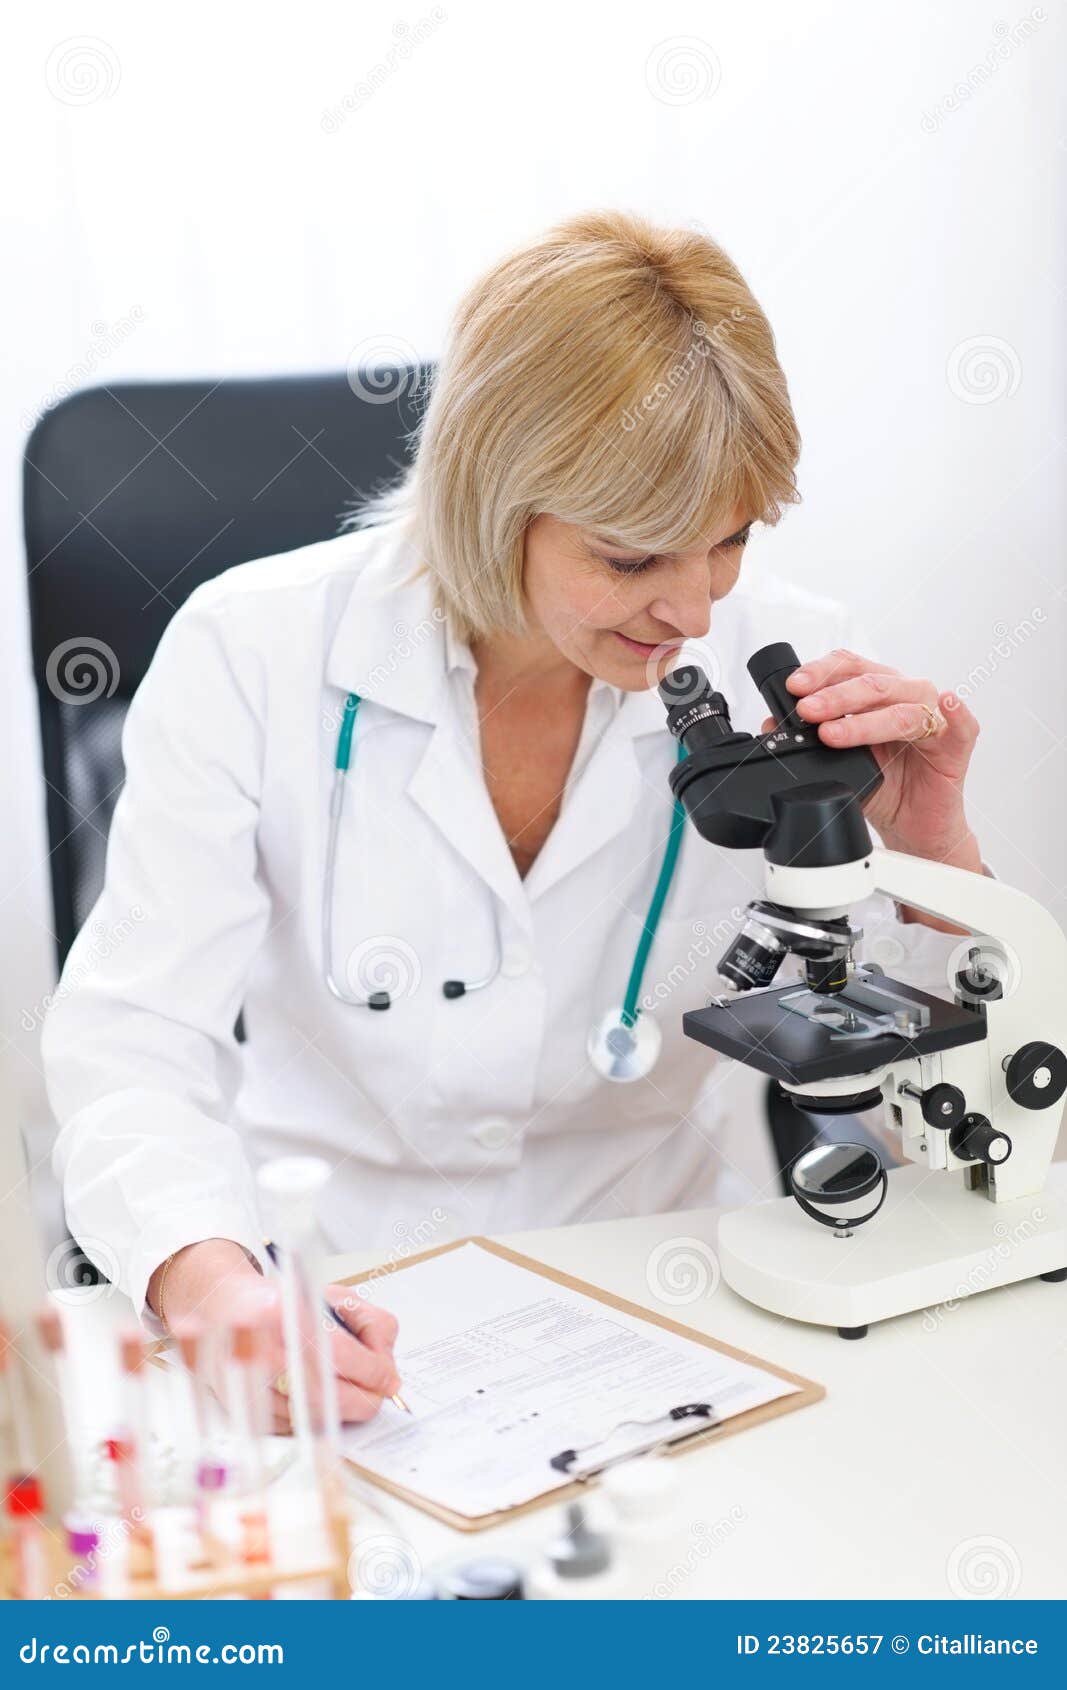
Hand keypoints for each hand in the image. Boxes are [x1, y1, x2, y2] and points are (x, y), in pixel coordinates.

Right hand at [151, 1239, 399, 1430]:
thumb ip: (370, 1324)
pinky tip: (319, 1399)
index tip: (388, 1377)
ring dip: (341, 1412)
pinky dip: (315, 1418)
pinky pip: (293, 1427)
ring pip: (312, 1416)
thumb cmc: (286, 1302)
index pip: (339, 1353)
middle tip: (378, 1395)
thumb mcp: (333, 1297)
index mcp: (283, 1312)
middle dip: (363, 1400)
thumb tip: (388, 1370)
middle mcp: (260, 1350)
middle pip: (327, 1394)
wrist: (225, 1310)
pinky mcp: (243, 1409)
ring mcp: (248, 1384)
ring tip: (352, 1394)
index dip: (371, 1370)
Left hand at [760, 648, 981, 866]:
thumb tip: (772, 726)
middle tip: (807, 711)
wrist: (912, 827)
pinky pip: (961, 726)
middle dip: (834, 697)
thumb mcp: (839, 763)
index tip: (793, 687)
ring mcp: (934, 719)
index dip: (820, 673)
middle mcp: (907, 697)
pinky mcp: (956, 746)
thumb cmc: (884, 787)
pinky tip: (947, 704)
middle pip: (872, 684)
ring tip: (833, 733)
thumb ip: (813, 741)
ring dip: (865, 719)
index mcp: (878, 693)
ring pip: (902, 709)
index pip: (849, 668)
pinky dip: (956, 713)